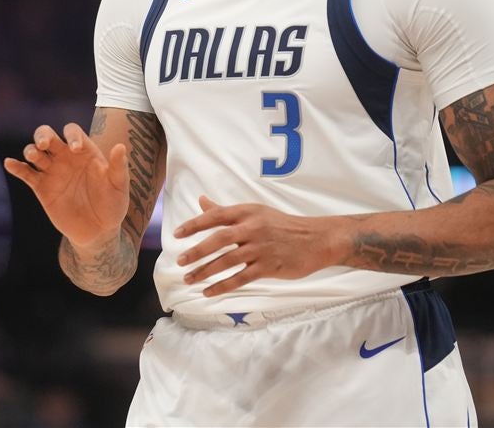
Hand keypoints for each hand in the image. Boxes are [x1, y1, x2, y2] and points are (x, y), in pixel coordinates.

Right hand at [4, 123, 128, 249]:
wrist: (98, 231)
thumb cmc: (112, 205)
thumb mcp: (118, 186)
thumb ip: (118, 167)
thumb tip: (121, 146)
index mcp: (84, 151)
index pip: (72, 132)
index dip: (72, 135)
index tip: (75, 149)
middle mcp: (65, 157)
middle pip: (47, 135)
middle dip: (42, 135)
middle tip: (43, 144)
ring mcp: (52, 171)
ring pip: (34, 152)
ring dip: (30, 150)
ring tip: (34, 156)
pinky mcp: (41, 188)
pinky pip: (25, 173)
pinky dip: (16, 167)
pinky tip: (9, 163)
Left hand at [173, 196, 336, 296]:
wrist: (317, 239)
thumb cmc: (283, 225)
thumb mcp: (255, 212)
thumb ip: (226, 210)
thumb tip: (201, 201)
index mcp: (248, 212)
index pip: (216, 216)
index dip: (194, 224)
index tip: (177, 234)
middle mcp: (253, 228)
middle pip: (218, 240)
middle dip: (196, 252)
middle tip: (180, 262)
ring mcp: (261, 248)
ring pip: (227, 261)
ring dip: (205, 271)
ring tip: (189, 279)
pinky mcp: (268, 266)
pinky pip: (240, 278)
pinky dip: (222, 286)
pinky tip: (208, 292)